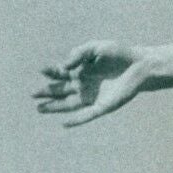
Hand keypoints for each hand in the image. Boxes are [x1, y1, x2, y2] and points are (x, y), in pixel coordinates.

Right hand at [34, 42, 149, 126]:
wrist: (140, 66)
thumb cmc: (118, 54)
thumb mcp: (95, 48)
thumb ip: (78, 54)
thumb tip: (63, 66)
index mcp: (80, 70)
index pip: (60, 73)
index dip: (50, 72)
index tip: (42, 69)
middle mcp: (83, 85)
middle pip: (60, 90)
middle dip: (46, 92)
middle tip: (32, 94)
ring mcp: (92, 97)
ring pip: (69, 104)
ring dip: (54, 107)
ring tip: (39, 108)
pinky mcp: (102, 107)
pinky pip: (86, 116)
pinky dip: (76, 120)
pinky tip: (64, 124)